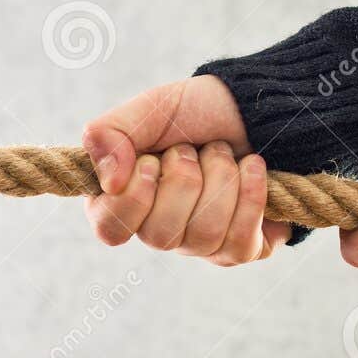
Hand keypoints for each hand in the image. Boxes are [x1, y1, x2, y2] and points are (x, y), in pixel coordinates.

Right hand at [80, 75, 291, 262]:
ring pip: (203, 237)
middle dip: (184, 179)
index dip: (134, 196)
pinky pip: (240, 245)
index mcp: (123, 201)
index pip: (110, 229)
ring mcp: (198, 245)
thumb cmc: (191, 113)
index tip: (151, 160)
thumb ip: (107, 134)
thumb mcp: (144, 109)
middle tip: (191, 149)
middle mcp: (157, 230)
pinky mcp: (239, 249)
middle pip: (159, 237)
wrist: (248, 108)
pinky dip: (250, 195)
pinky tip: (250, 168)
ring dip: (219, 179)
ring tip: (222, 153)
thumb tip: (110, 182)